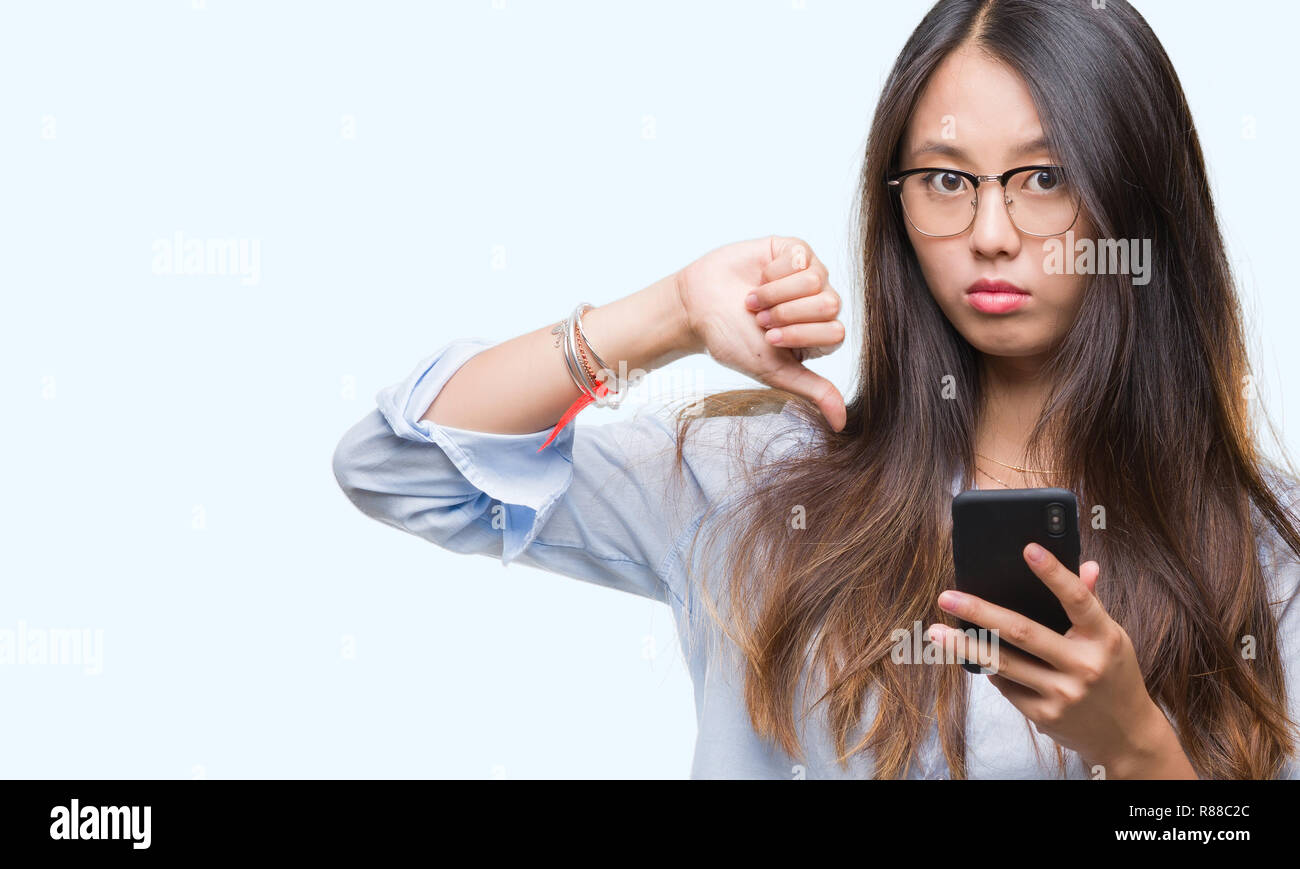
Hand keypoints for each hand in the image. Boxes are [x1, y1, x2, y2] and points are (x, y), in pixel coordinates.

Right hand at [674, 235, 846, 430]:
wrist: (696, 308)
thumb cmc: (733, 341)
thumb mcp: (774, 370)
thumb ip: (812, 390)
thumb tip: (842, 424)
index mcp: (819, 334)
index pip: (835, 332)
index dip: (799, 334)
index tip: (768, 338)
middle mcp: (819, 304)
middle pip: (829, 304)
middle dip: (786, 313)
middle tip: (760, 319)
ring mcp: (809, 275)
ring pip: (815, 279)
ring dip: (775, 293)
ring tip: (753, 300)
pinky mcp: (794, 251)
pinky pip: (800, 256)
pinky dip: (771, 272)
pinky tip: (757, 278)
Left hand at [927, 544, 1195, 778]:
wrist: (1127, 735)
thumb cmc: (1114, 674)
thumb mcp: (1112, 638)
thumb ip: (1091, 603)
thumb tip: (1085, 565)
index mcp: (1105, 638)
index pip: (1077, 599)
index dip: (1053, 573)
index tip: (1028, 549)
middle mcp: (1084, 665)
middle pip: (1022, 632)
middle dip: (979, 612)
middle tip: (947, 596)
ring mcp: (1063, 693)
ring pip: (1003, 664)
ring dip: (965, 646)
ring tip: (935, 632)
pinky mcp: (1044, 715)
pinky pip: (1006, 686)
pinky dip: (989, 669)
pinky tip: (973, 656)